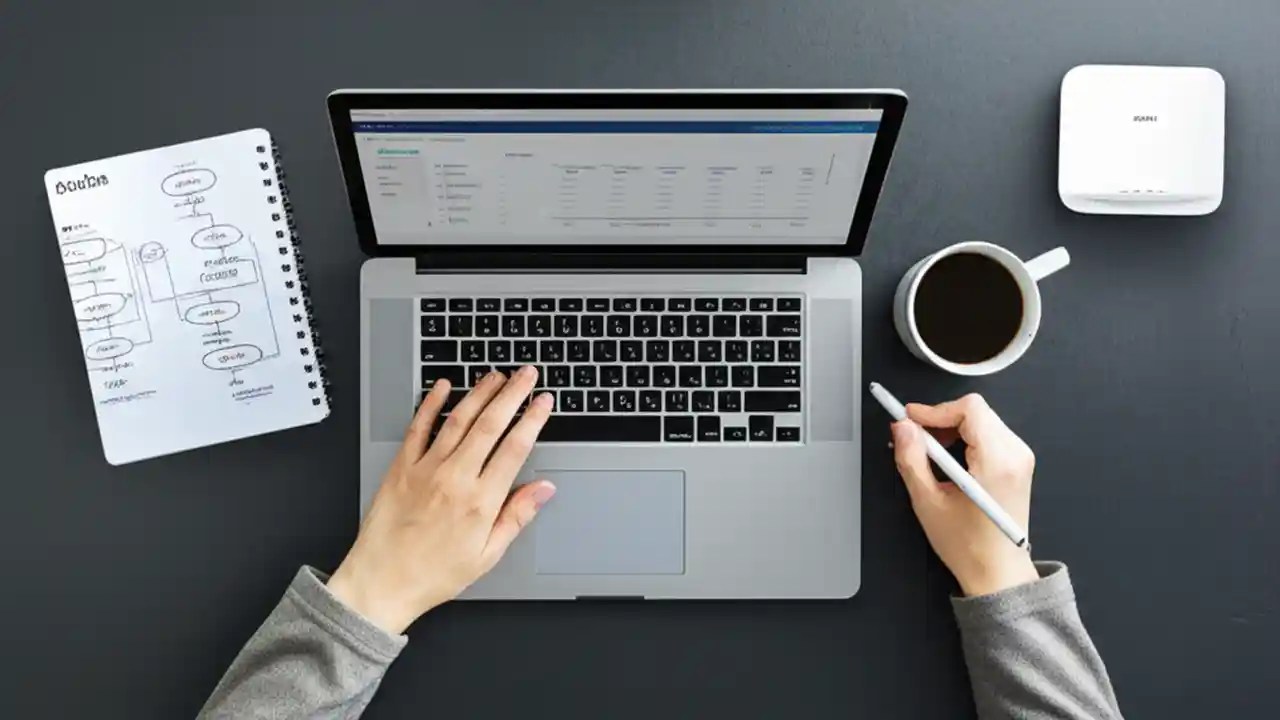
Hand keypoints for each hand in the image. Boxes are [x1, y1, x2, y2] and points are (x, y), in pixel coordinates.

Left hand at [327, 366, 555, 632]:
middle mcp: (454, 479)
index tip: (544, 402)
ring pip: (458, 419)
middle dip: (513, 394)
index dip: (533, 420)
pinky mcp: (401, 468)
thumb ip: (517, 516)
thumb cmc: (432, 574)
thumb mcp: (487, 555)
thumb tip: (544, 490)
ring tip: (496, 376)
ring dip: (480, 393)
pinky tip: (442, 387)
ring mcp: (426, 469)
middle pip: (490, 425)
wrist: (381, 583)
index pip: (515, 448)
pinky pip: (418, 428)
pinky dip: (431, 404)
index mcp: (480, 501)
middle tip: (527, 375)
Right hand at [891, 393, 1038, 596]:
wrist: (998, 572)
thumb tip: (901, 427)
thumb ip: (911, 459)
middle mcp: (1015, 454)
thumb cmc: (967, 545)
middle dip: (940, 418)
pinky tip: (947, 457)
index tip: (909, 420)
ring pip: (982, 420)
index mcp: (997, 461)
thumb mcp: (928, 502)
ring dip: (951, 428)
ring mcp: (1020, 458)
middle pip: (976, 411)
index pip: (969, 409)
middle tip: (913, 436)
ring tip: (928, 450)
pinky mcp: (1018, 464)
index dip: (934, 410)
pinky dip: (964, 437)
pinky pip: (990, 433)